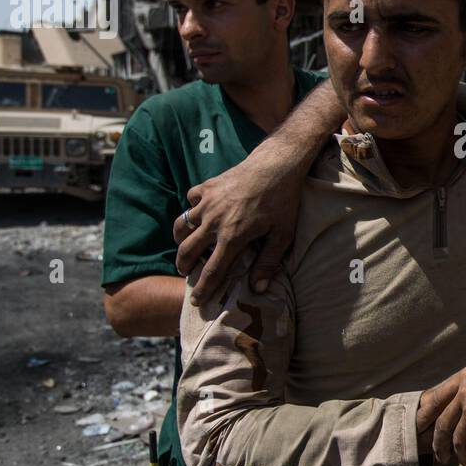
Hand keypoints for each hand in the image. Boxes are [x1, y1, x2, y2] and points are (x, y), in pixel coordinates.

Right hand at [173, 148, 302, 304]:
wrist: (277, 165)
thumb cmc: (283, 201)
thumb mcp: (282, 235)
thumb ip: (268, 263)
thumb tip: (258, 289)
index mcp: (232, 237)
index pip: (212, 270)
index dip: (203, 289)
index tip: (197, 301)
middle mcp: (214, 221)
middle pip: (187, 250)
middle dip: (184, 266)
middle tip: (187, 272)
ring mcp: (208, 202)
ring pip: (181, 225)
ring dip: (181, 239)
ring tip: (187, 247)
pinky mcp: (207, 186)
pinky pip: (190, 201)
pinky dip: (192, 209)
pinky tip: (201, 214)